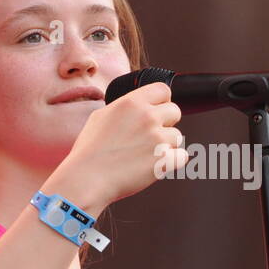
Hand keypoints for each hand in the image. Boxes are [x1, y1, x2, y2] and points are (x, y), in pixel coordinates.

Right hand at [48, 82, 187, 209]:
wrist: (87, 179)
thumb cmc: (89, 151)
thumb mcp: (101, 116)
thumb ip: (124, 107)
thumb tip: (138, 105)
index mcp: (132, 103)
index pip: (163, 90)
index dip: (162, 101)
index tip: (158, 110)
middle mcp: (147, 117)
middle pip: (175, 111)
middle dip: (166, 122)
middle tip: (150, 136)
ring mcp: (158, 139)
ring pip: (177, 136)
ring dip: (166, 145)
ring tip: (144, 154)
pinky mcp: (164, 160)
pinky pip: (182, 156)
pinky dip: (171, 162)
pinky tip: (153, 165)